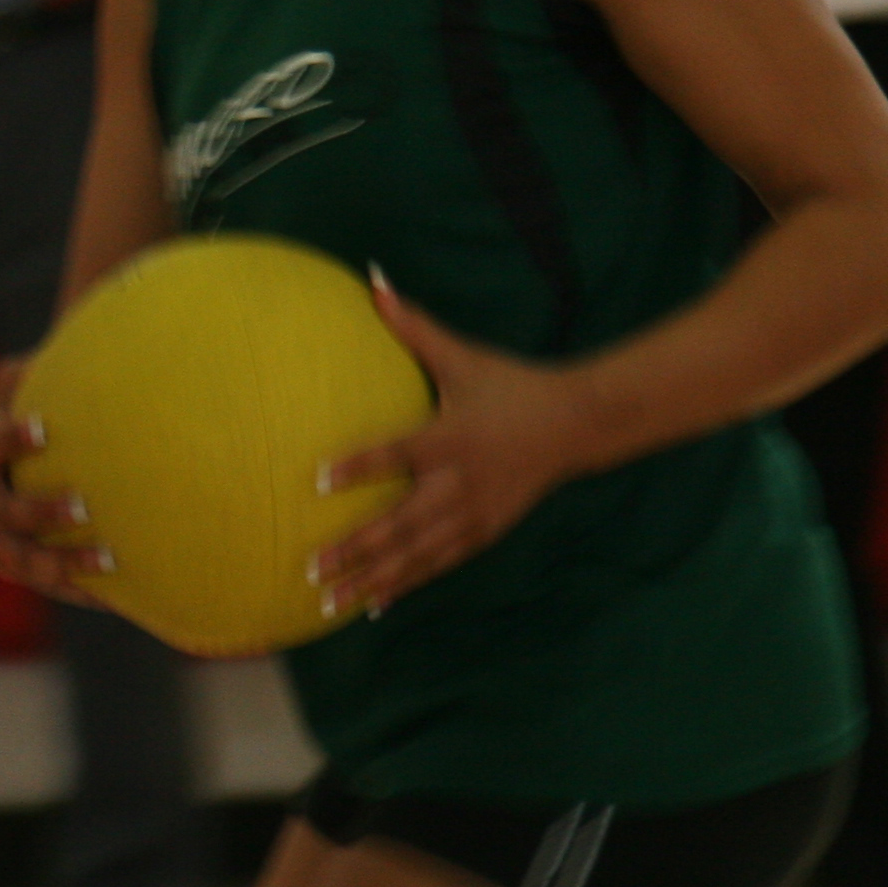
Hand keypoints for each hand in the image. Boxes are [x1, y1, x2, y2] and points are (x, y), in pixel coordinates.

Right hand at [0, 361, 114, 606]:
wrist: (44, 456)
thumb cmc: (45, 412)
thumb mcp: (39, 388)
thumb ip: (35, 374)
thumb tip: (24, 364)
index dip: (8, 440)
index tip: (43, 429)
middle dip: (37, 513)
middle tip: (83, 506)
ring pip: (22, 561)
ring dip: (63, 564)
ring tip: (110, 560)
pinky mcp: (27, 569)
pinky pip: (53, 586)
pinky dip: (83, 589)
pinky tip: (121, 591)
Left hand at [309, 274, 598, 617]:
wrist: (577, 424)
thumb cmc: (509, 385)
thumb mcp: (463, 356)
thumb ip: (413, 326)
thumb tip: (373, 280)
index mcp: (450, 438)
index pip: (398, 454)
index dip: (360, 467)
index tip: (317, 481)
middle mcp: (459, 484)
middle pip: (401, 522)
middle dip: (355, 549)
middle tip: (310, 568)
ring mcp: (474, 514)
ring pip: (416, 555)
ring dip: (373, 579)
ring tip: (331, 602)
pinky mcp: (485, 532)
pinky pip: (439, 565)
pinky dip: (407, 585)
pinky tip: (374, 605)